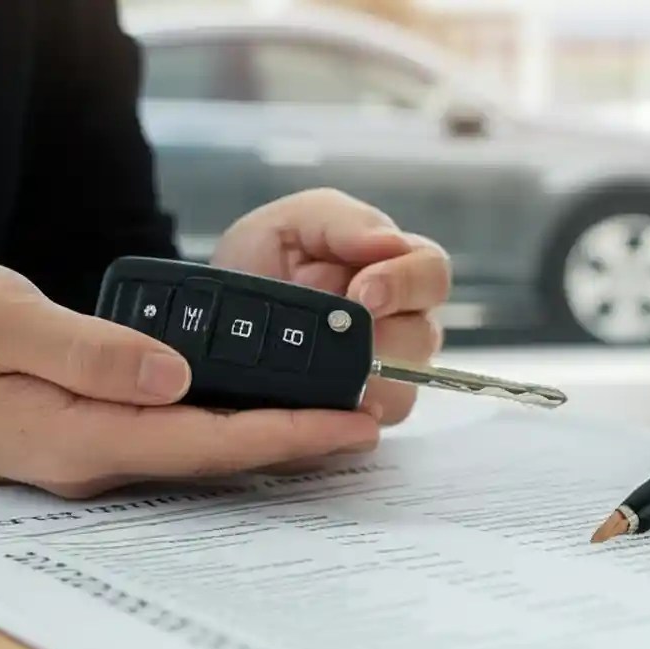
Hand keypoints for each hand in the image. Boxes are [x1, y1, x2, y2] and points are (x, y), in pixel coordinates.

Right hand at [0, 257, 380, 496]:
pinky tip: (260, 396)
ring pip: (198, 443)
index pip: (204, 441)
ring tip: (338, 408)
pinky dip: (226, 413)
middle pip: (215, 451)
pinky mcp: (85, 425)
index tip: (351, 421)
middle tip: (369, 415)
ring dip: (269, 427)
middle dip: (296, 435)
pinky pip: (172, 428)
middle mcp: (91, 453)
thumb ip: (86, 350)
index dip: (286, 432)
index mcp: (74, 434)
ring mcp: (89, 444)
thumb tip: (171, 374)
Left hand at [211, 188, 451, 424]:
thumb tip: (391, 241)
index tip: (364, 293)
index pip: (433, 274)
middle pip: (425, 337)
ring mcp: (384, 374)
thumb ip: (343, 222)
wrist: (216, 315)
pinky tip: (314, 399)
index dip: (405, 284)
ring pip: (404, 388)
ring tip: (320, 369)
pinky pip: (368, 425)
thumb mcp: (292, 223)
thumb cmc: (260, 261)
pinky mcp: (358, 414)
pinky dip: (342, 416)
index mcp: (395, 267)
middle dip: (382, 338)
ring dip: (364, 380)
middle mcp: (401, 323)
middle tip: (338, 335)